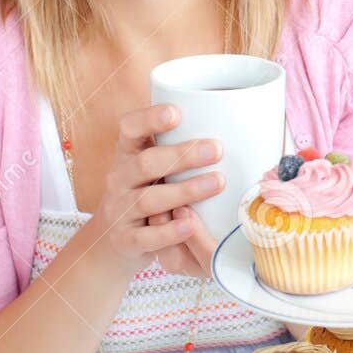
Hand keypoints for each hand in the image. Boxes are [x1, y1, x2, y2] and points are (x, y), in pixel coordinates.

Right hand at [91, 104, 224, 275]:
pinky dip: (168, 232)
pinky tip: (191, 225)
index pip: (129, 128)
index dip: (149, 119)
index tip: (176, 113)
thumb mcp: (155, 166)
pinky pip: (145, 237)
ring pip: (148, 200)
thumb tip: (236, 126)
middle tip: (217, 149)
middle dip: (182, 156)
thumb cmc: (150, 191)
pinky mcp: (124, 240)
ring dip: (184, 190)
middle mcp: (119, 178)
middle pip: (145, 163)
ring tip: (217, 182)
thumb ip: (180, 146)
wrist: (116, 239)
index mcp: (127, 153)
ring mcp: (119, 210)